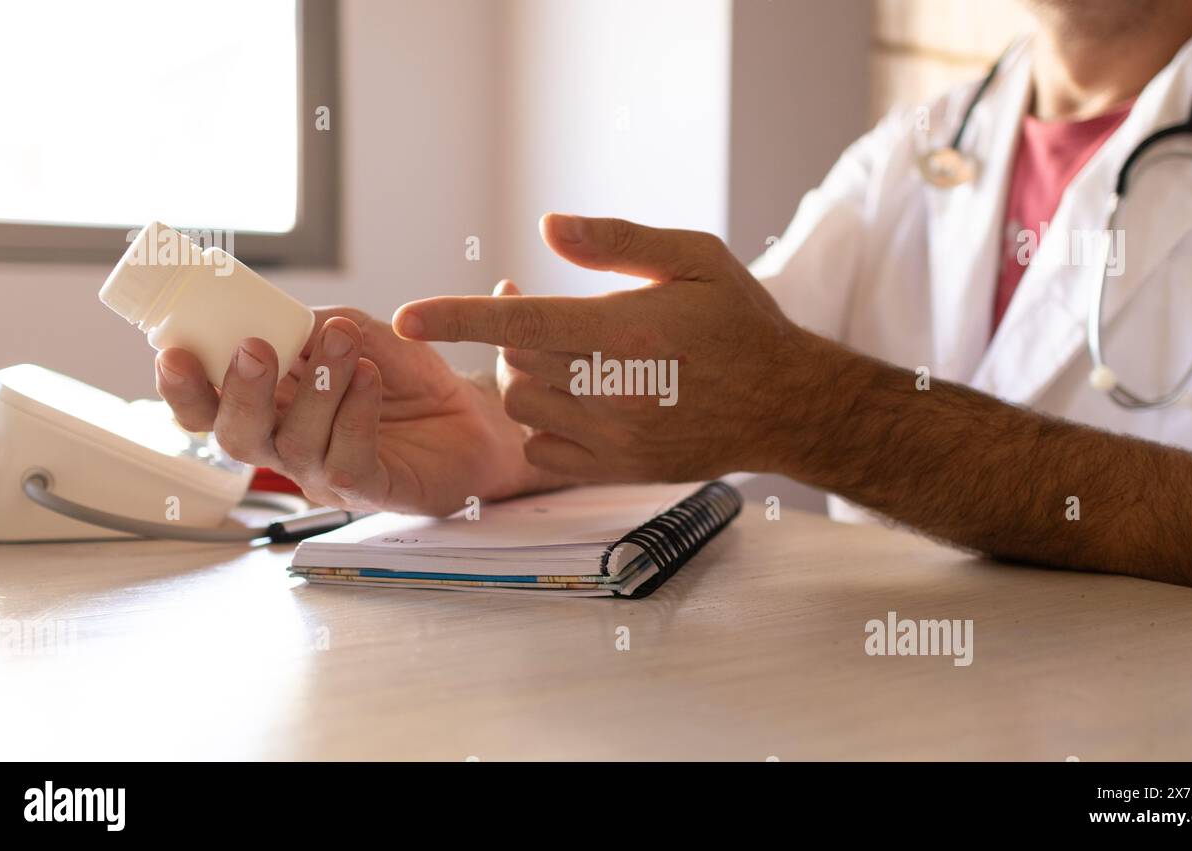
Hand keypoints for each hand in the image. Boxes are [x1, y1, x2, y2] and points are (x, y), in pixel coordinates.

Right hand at [154, 307, 552, 515]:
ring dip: (315, 388)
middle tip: (255, 349)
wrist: (474, 413)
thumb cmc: (406, 376)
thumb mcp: (357, 332)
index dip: (183, 387)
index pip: (207, 407)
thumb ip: (312, 328)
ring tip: (343, 342)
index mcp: (271, 404)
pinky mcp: (370, 490)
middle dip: (239, 392)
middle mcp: (287, 444)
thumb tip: (277, 322)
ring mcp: (325, 473)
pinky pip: (345, 460)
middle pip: (235, 437)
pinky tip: (368, 378)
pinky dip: (353, 414)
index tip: (174, 351)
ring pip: (293, 444)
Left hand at [392, 214, 817, 481]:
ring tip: (570, 361)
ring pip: (524, 407)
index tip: (406, 315)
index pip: (521, 323)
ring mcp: (615, 438)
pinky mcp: (619, 470)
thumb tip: (547, 226)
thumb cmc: (740, 323)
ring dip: (528, 380)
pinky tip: (578, 405)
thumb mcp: (695, 258)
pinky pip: (543, 453)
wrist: (786, 405)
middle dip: (514, 338)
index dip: (457, 316)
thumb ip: (617, 241)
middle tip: (548, 321)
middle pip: (516, 364)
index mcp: (626, 329)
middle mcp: (614, 389)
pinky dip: (543, 427)